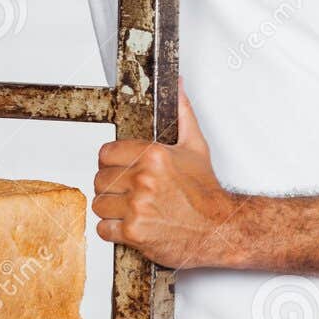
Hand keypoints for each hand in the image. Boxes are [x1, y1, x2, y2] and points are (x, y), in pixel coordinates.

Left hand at [93, 84, 237, 268]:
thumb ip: (182, 113)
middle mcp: (143, 179)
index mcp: (153, 155)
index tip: (119, 168)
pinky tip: (130, 224)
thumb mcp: (195, 146)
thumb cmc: (206, 192)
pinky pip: (104, 229)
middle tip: (127, 190)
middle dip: (111, 186)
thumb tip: (177, 85)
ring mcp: (137, 207)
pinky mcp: (134, 232)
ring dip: (111, 208)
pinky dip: (112, 230)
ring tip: (129, 207)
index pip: (106, 153)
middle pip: (100, 179)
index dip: (111, 162)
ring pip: (100, 204)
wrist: (218, 228)